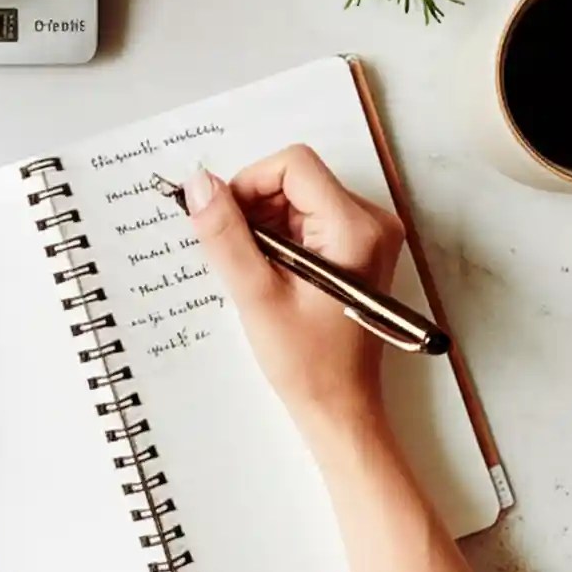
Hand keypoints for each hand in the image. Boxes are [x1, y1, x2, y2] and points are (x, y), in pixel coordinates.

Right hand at [185, 146, 403, 427]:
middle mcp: (372, 222)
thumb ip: (225, 234)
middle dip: (256, 207)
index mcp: (355, 229)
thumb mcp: (256, 295)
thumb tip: (200, 184)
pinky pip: (309, 218)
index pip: (293, 165)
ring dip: (266, 224)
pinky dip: (281, 237)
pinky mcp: (358, 248)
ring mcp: (368, 235)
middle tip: (238, 254)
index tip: (226, 220)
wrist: (339, 406)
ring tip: (257, 271)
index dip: (249, 184)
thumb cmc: (307, 363)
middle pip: (296, 179)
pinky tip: (272, 273)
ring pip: (299, 197)